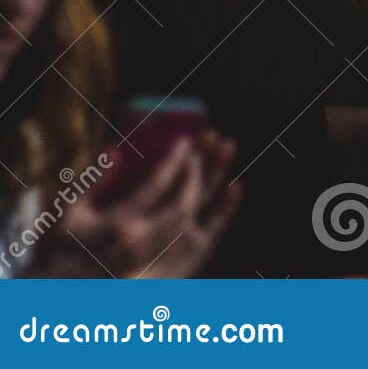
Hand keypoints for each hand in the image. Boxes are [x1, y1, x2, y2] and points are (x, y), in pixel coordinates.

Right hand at [51, 134, 240, 277]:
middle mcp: (144, 245)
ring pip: (199, 216)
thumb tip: (118, 149)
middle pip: (184, 202)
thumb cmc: (66, 250)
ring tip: (224, 149)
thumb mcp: (70, 213)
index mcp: (119, 228)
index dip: (175, 161)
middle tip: (201, 145)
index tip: (185, 140)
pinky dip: (223, 213)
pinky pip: (206, 239)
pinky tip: (235, 187)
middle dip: (197, 170)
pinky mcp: (174, 268)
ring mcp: (161, 259)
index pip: (157, 188)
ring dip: (215, 181)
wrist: (71, 293)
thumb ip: (94, 180)